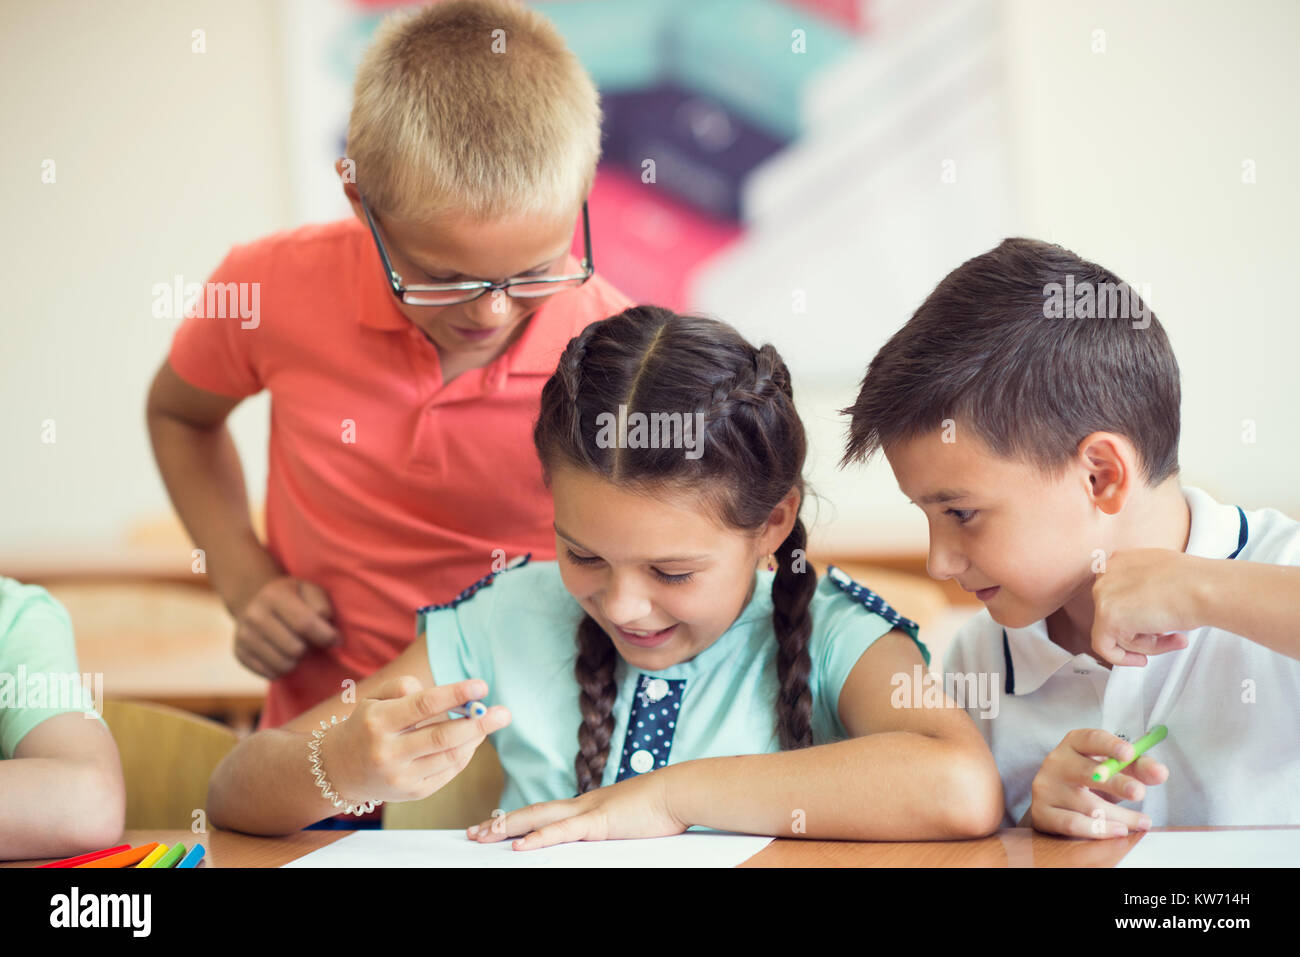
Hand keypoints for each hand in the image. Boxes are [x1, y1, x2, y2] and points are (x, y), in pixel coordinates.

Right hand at [230, 574, 341, 678]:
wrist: (256, 601)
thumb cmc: (294, 599)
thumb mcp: (310, 591)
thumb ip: (323, 608)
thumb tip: (331, 636)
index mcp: (274, 595)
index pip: (305, 624)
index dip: (325, 636)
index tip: (335, 640)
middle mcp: (254, 614)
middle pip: (295, 649)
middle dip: (309, 648)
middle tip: (309, 641)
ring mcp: (243, 635)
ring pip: (283, 665)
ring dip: (297, 660)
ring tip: (296, 647)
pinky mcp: (239, 654)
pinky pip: (270, 674)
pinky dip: (283, 669)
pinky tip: (283, 654)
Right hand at [322, 676, 510, 804]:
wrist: (339, 770)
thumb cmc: (366, 725)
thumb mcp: (375, 700)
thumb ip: (406, 688)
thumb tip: (449, 696)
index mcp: (378, 721)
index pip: (423, 705)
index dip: (455, 694)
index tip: (482, 685)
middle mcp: (388, 752)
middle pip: (443, 737)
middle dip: (479, 724)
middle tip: (504, 712)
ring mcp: (400, 776)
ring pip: (450, 757)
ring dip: (476, 738)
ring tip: (491, 721)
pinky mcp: (412, 793)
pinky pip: (448, 772)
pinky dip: (465, 754)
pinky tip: (472, 739)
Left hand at [466, 768, 687, 850]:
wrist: (679, 792)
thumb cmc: (662, 807)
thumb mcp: (630, 821)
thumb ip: (612, 829)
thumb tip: (605, 838)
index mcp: (588, 807)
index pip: (545, 813)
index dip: (518, 820)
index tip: (495, 825)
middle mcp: (581, 806)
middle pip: (531, 813)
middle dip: (500, 823)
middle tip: (473, 832)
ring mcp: (587, 812)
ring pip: (537, 818)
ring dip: (507, 827)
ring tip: (482, 836)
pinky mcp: (598, 822)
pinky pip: (562, 832)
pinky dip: (538, 838)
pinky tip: (518, 846)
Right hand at [1027, 729, 1166, 837]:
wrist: (1055, 802)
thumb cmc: (1090, 781)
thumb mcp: (1114, 769)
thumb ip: (1139, 768)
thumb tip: (1160, 772)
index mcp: (1074, 744)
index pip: (1091, 739)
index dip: (1110, 745)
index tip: (1129, 754)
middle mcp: (1056, 762)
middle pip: (1087, 772)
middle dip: (1116, 783)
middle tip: (1139, 793)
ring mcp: (1046, 787)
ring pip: (1087, 805)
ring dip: (1120, 816)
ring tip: (1142, 821)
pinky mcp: (1042, 812)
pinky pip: (1074, 824)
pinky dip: (1099, 830)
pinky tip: (1120, 831)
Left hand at [1091, 549, 1201, 666]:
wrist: (1203, 588)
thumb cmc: (1195, 583)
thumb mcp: (1163, 577)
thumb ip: (1145, 588)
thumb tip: (1140, 609)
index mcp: (1120, 560)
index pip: (1116, 596)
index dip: (1135, 615)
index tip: (1149, 626)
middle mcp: (1107, 573)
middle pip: (1115, 614)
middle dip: (1141, 630)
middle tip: (1165, 635)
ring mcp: (1104, 593)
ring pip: (1114, 632)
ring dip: (1145, 643)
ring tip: (1172, 639)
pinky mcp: (1107, 615)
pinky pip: (1105, 646)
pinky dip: (1123, 658)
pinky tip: (1142, 659)